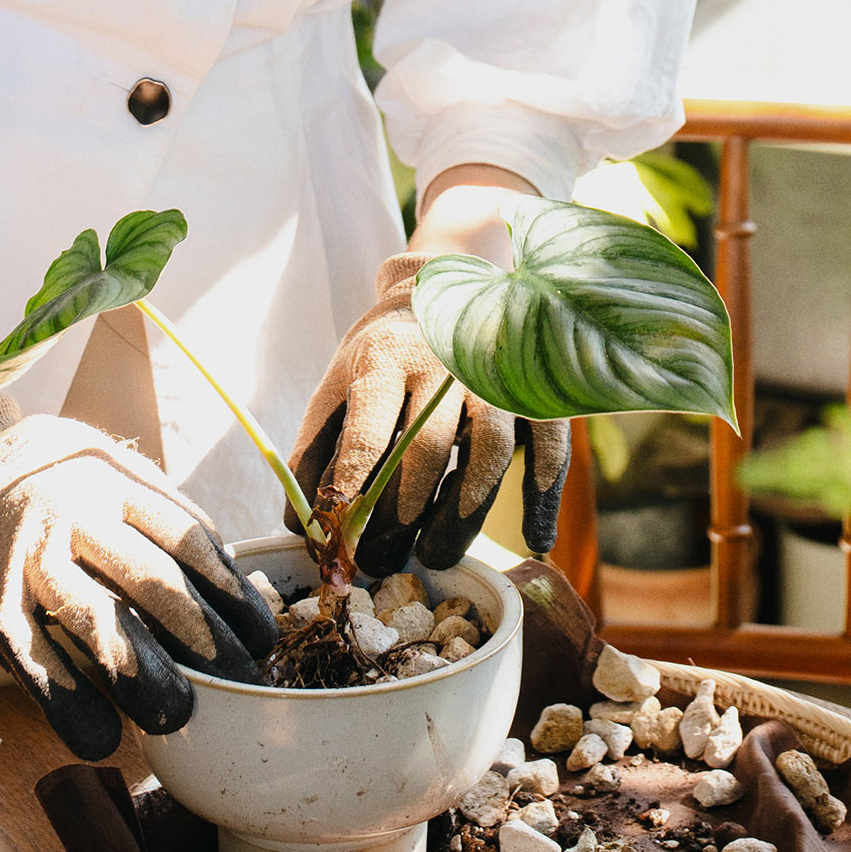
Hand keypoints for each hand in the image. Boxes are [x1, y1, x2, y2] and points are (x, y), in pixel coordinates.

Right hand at [0, 395, 277, 759]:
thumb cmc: (49, 474)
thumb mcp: (105, 467)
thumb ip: (157, 513)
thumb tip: (236, 584)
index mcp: (114, 476)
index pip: (188, 538)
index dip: (231, 594)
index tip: (263, 637)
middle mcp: (75, 509)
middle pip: (152, 580)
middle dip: (203, 639)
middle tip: (241, 685)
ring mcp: (30, 551)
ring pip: (95, 618)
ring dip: (141, 673)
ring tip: (178, 715)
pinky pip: (32, 655)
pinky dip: (66, 700)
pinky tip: (99, 737)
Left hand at [288, 252, 570, 575]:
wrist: (439, 291)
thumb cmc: (381, 354)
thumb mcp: (339, 384)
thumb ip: (317, 451)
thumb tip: (301, 526)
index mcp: (385, 359)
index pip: (370, 422)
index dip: (357, 477)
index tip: (344, 525)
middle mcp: (442, 364)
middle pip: (428, 446)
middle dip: (404, 512)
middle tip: (383, 560)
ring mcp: (495, 376)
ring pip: (488, 450)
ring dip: (464, 512)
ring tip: (436, 556)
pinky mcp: (534, 389)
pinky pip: (549, 446)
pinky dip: (543, 496)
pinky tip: (534, 538)